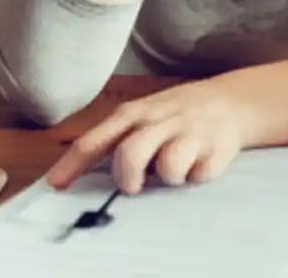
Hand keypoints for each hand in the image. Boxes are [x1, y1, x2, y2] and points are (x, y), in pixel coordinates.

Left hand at [45, 79, 250, 193]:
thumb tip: (76, 174)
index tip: (57, 186)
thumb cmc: (176, 113)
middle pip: (130, 154)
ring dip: (169, 177)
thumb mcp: (144, 114)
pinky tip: (199, 164)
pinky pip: (199, 175)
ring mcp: (189, 133)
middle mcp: (159, 121)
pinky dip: (196, 177)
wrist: (231, 101)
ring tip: (175, 171)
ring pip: (168, 166)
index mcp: (134, 113)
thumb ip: (116, 139)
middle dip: (128, 177)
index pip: (96, 140)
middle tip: (133, 186)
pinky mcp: (216, 149)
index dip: (74, 165)